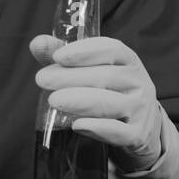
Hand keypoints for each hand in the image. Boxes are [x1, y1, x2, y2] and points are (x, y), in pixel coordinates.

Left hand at [31, 35, 163, 171]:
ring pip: (111, 104)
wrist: (138, 125)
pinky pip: (119, 132)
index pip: (112, 49)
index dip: (84, 51)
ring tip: (53, 100)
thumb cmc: (107, 90)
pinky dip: (98, 128)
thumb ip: (63, 56)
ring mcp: (141, 110)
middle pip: (106, 76)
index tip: (57, 56)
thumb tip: (37, 43)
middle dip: (70, 77)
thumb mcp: (91, 70)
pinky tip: (77, 125)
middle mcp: (139, 82)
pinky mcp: (138, 135)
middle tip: (42, 79)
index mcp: (128, 61)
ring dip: (80, 101)